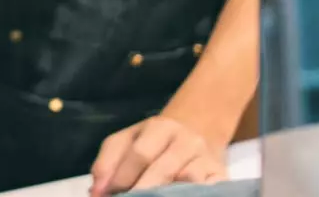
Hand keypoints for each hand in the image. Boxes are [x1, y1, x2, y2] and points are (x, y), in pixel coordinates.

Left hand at [89, 115, 226, 196]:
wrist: (199, 130)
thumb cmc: (155, 141)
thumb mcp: (128, 140)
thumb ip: (108, 162)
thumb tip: (96, 190)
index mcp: (160, 127)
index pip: (139, 153)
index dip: (121, 177)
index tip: (104, 195)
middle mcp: (186, 140)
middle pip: (162, 169)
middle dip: (140, 191)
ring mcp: (206, 159)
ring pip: (188, 181)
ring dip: (165, 195)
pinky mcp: (221, 176)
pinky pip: (207, 189)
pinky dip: (189, 194)